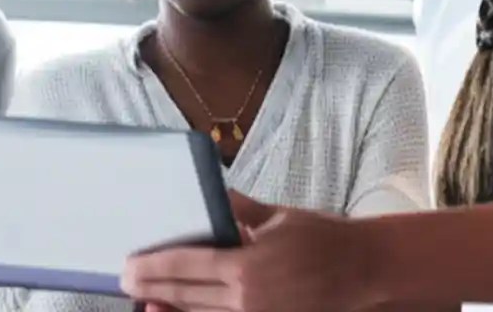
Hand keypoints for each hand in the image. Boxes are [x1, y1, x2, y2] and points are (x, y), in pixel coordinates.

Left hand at [122, 192, 380, 311]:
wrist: (366, 273)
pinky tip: (180, 311)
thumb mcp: (279, 218)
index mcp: (246, 266)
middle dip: (151, 290)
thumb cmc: (324, 240)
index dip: (152, 268)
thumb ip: (239, 210)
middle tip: (126, 282)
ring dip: (169, 308)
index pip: (185, 267)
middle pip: (185, 296)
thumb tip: (211, 192)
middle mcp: (247, 299)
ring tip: (146, 302)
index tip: (129, 266)